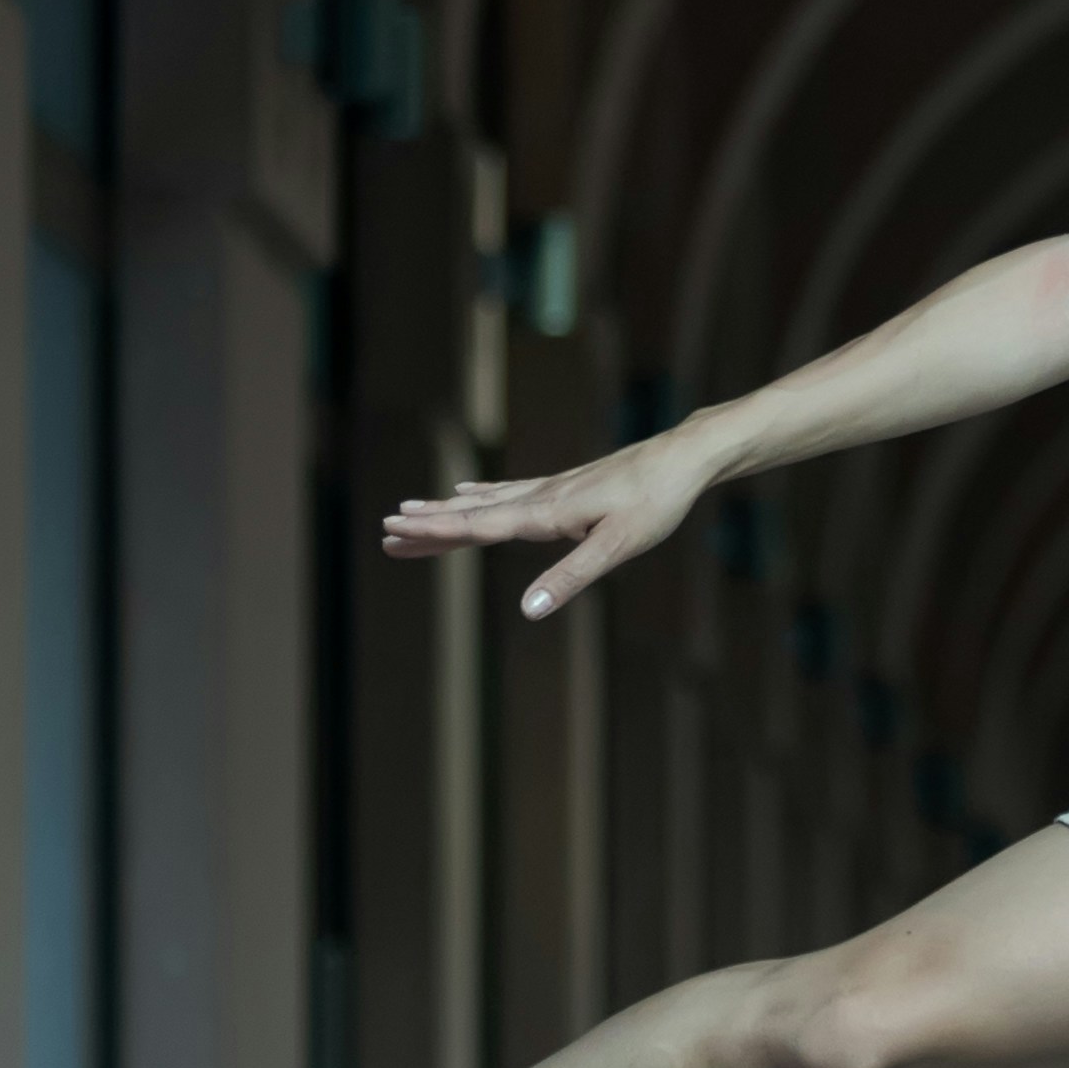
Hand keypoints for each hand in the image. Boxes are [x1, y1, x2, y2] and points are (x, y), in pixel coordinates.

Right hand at [381, 425, 712, 619]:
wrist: (684, 456)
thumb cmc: (656, 502)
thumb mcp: (617, 546)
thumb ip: (572, 578)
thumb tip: (528, 610)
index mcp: (546, 513)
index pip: (478, 525)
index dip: (435, 531)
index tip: (393, 530)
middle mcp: (541, 497)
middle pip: (472, 513)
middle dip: (429, 524)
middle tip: (384, 529)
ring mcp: (553, 489)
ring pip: (486, 502)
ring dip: (447, 510)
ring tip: (412, 510)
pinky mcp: (567, 486)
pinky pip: (508, 493)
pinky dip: (480, 495)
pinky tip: (468, 490)